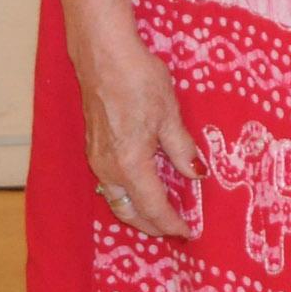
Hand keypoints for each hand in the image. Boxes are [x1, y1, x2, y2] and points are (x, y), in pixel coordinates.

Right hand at [77, 33, 199, 238]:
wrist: (104, 58)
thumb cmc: (139, 81)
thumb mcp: (170, 115)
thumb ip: (182, 149)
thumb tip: (197, 175)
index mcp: (130, 164)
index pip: (153, 206)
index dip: (171, 222)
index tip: (188, 233)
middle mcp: (108, 169)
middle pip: (129, 212)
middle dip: (152, 225)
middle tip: (175, 230)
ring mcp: (97, 160)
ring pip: (117, 200)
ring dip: (137, 212)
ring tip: (161, 214)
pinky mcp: (93, 148)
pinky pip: (110, 184)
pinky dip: (127, 195)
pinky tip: (142, 188)